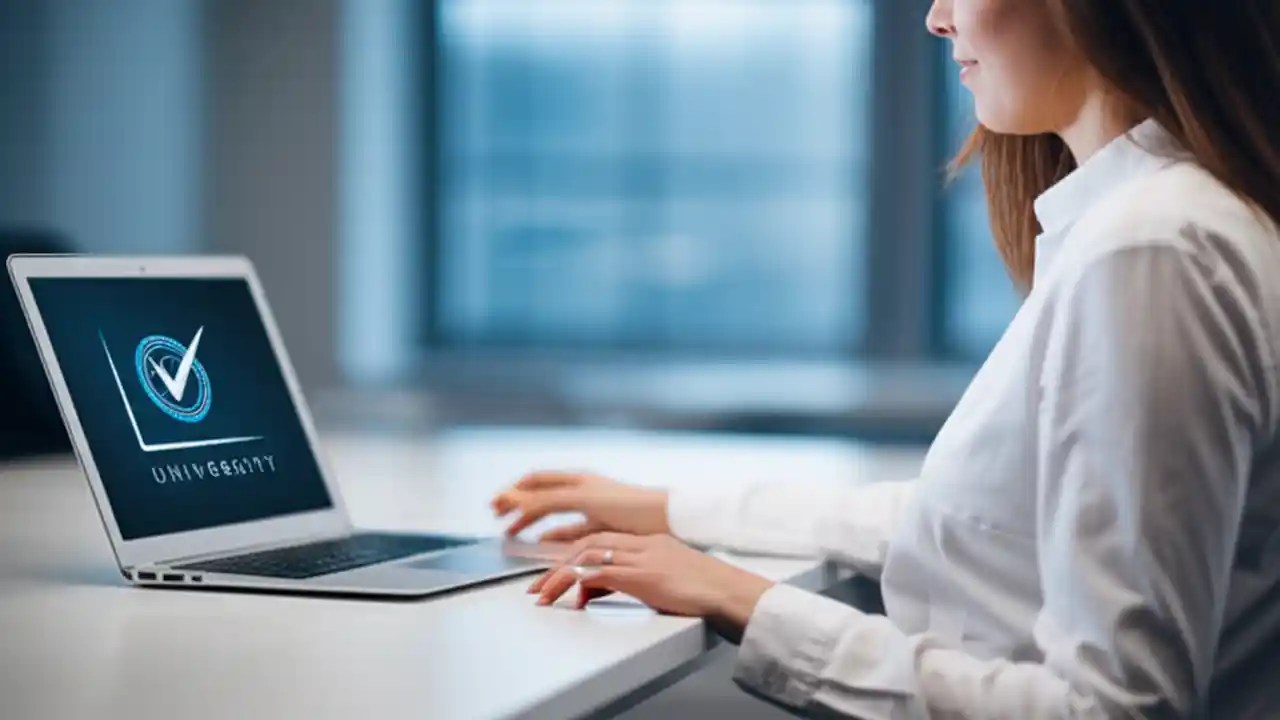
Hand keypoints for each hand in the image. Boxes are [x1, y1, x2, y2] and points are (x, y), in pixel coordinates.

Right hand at [491, 471, 669, 542]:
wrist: (666, 520)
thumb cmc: (628, 504)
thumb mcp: (580, 499)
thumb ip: (544, 500)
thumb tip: (511, 499)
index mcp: (577, 480)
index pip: (536, 481)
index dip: (513, 492)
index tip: (495, 505)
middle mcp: (583, 492)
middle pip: (542, 498)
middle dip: (519, 508)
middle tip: (499, 520)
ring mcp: (592, 510)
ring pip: (555, 517)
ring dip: (533, 525)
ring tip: (515, 535)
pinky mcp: (603, 529)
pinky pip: (571, 532)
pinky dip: (554, 538)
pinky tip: (544, 545)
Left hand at [528, 532, 775, 630]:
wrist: (732, 593)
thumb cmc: (708, 593)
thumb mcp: (667, 582)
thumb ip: (637, 582)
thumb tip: (602, 593)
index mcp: (650, 542)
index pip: (602, 540)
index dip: (574, 555)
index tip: (557, 573)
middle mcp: (643, 544)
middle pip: (589, 544)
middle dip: (558, 564)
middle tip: (537, 587)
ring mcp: (642, 558)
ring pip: (587, 557)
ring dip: (559, 577)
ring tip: (542, 596)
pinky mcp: (642, 575)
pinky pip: (599, 574)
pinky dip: (577, 585)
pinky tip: (568, 600)